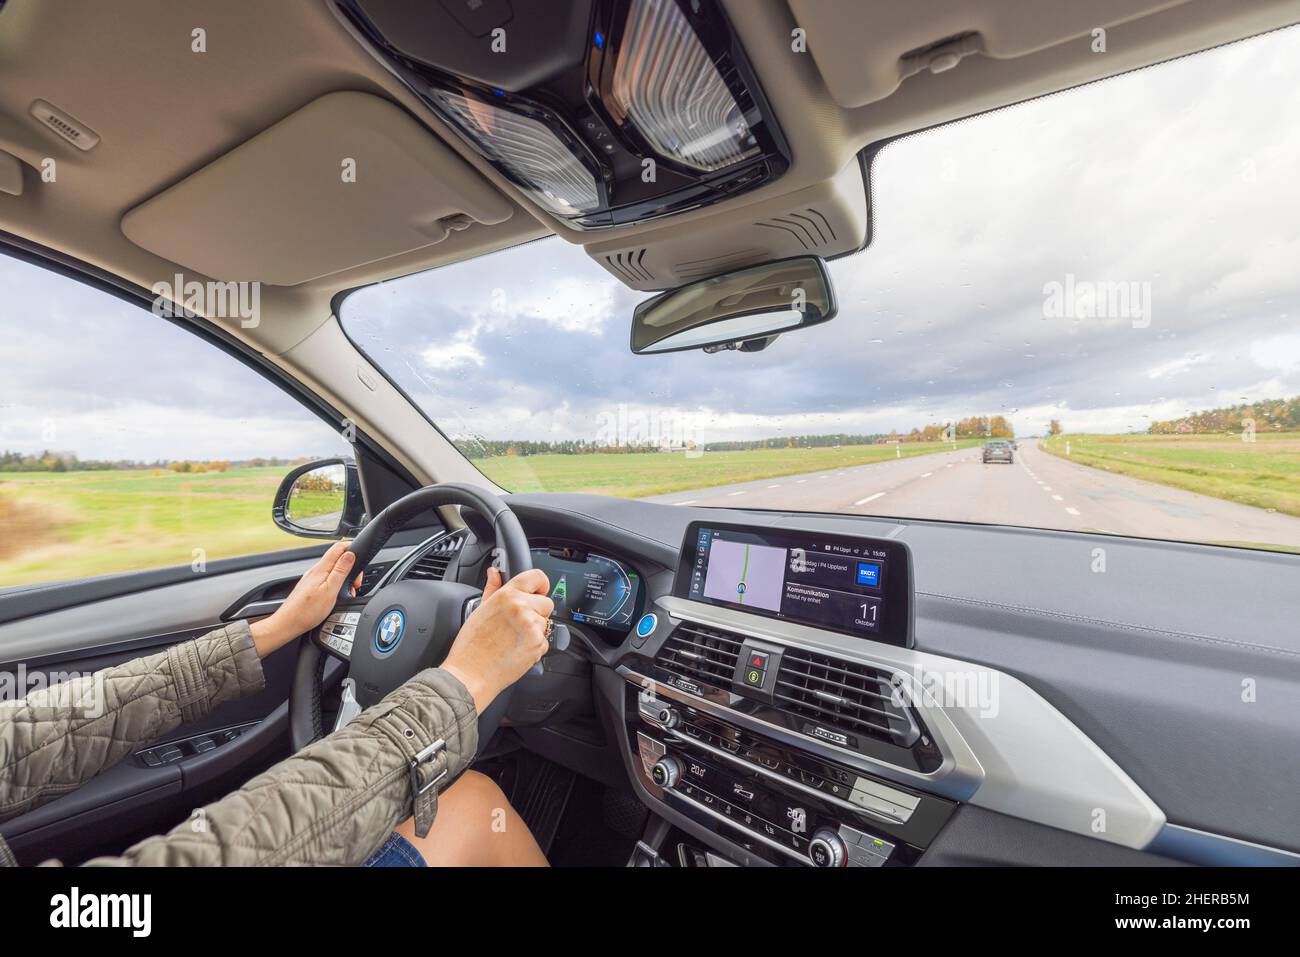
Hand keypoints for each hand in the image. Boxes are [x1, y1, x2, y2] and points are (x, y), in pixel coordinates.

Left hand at [249, 541, 361, 656]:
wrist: (287, 624)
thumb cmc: (307, 611)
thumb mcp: (330, 591)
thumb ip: (340, 571)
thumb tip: (350, 554)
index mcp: (321, 568)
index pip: (338, 547)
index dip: (352, 548)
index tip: (360, 560)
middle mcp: (315, 570)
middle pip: (337, 558)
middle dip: (351, 567)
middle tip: (355, 584)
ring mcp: (311, 579)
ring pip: (333, 570)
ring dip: (344, 578)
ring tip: (347, 592)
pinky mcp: (309, 587)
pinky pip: (326, 579)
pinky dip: (336, 584)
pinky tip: (336, 596)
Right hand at [441, 567, 553, 713]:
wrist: (470, 674)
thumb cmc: (471, 645)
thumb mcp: (479, 609)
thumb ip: (492, 588)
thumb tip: (494, 572)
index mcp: (507, 595)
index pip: (538, 577)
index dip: (540, 585)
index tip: (538, 591)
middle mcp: (521, 607)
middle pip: (546, 602)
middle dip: (537, 612)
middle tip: (518, 624)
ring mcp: (532, 626)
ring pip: (546, 623)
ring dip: (535, 630)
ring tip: (513, 639)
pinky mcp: (538, 644)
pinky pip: (545, 641)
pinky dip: (534, 646)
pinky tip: (516, 649)